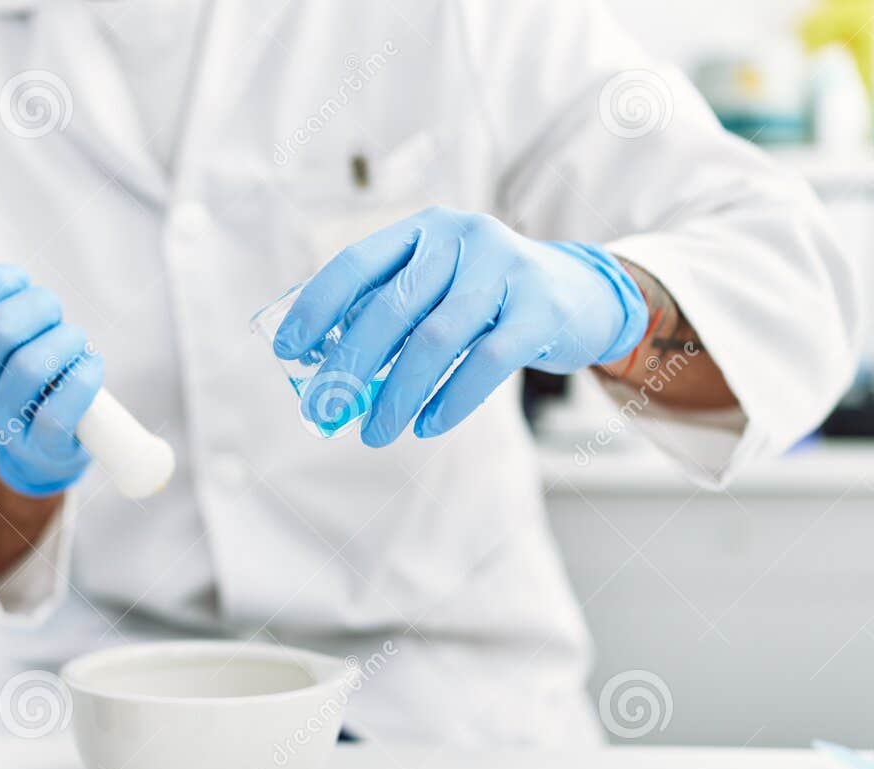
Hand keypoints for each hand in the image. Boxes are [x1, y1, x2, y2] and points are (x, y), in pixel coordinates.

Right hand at [0, 233, 102, 495]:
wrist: (39, 444)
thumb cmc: (18, 369)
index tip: (19, 283)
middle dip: (39, 306)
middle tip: (55, 313)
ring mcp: (1, 422)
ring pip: (30, 368)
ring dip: (66, 341)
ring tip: (75, 341)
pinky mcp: (40, 448)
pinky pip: (58, 412)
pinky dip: (83, 379)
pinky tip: (90, 365)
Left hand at [273, 208, 647, 445]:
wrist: (584, 294)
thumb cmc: (491, 301)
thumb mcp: (440, 291)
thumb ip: (393, 315)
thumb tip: (331, 370)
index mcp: (425, 231)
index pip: (357, 264)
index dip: (317, 307)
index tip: (289, 350)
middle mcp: (463, 238)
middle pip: (390, 308)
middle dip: (349, 366)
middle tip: (324, 411)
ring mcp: (505, 269)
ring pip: (435, 339)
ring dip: (397, 394)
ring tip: (375, 433)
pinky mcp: (540, 309)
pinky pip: (486, 360)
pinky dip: (451, 400)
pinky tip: (427, 424)